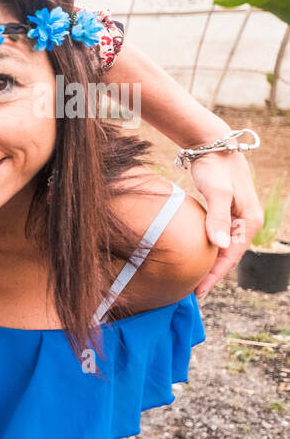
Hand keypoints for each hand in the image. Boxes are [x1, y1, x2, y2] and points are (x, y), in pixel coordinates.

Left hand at [188, 150, 263, 295]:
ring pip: (222, 248)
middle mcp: (247, 223)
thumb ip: (218, 218)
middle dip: (210, 275)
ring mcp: (236, 219)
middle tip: (189, 293)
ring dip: (208, 264)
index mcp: (250, 222)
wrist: (213, 145)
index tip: (198, 292)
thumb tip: (221, 246)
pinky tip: (193, 258)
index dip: (214, 276)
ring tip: (190, 281)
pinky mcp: (224, 213)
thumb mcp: (218, 193)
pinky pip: (216, 238)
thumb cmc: (215, 167)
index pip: (231, 257)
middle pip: (227, 256)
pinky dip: (205, 250)